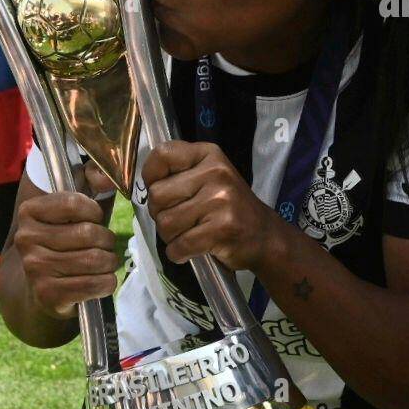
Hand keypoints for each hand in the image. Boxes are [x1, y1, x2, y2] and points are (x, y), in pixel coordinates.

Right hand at [13, 190, 118, 319]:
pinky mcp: (47, 294)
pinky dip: (107, 282)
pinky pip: (94, 284)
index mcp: (29, 211)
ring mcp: (34, 268)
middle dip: (107, 240)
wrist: (39, 289)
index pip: (75, 203)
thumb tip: (106, 177)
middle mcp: (25, 239)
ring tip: (104, 262)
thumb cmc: (66, 241)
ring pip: (95, 259)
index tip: (93, 219)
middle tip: (103, 245)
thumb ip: (92, 178)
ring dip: (109, 262)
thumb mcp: (76, 207)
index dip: (95, 212)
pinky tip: (101, 280)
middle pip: (89, 233)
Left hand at [143, 140, 279, 273]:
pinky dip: (179, 254)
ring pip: (165, 224)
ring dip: (171, 237)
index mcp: (209, 154)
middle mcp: (215, 172)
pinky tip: (194, 249)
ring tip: (190, 233)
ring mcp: (220, 200)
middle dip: (161, 213)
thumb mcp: (209, 177)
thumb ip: (179, 173)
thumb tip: (144, 183)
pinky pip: (179, 246)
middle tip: (181, 219)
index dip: (151, 176)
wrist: (265, 236)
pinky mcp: (222, 229)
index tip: (162, 190)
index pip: (162, 155)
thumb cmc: (229, 207)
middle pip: (157, 195)